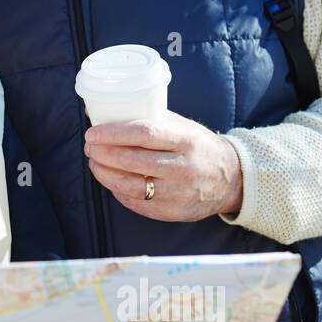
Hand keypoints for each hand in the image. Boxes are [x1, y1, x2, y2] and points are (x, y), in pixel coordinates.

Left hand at [84, 112, 243, 220]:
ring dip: (106, 175)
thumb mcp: (179, 125)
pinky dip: (119, 191)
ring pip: (133, 186)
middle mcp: (185, 167)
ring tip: (94, 163)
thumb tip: (97, 110)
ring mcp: (180, 193)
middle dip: (104, 154)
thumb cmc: (197, 146)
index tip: (93, 132)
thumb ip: (144, 117)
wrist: (232, 179)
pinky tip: (110, 181)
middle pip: (134, 162)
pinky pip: (138, 203)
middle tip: (89, 147)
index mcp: (186, 140)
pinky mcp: (174, 212)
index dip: (114, 133)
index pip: (145, 133)